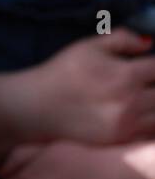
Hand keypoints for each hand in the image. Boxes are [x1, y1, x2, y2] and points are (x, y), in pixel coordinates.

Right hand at [24, 30, 154, 145]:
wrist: (36, 107)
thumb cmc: (61, 72)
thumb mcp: (88, 46)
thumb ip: (121, 39)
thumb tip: (147, 43)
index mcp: (126, 75)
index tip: (149, 67)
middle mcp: (131, 101)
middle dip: (154, 85)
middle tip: (144, 82)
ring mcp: (127, 123)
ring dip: (153, 104)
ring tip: (142, 98)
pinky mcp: (120, 139)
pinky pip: (149, 133)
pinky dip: (149, 123)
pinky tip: (140, 114)